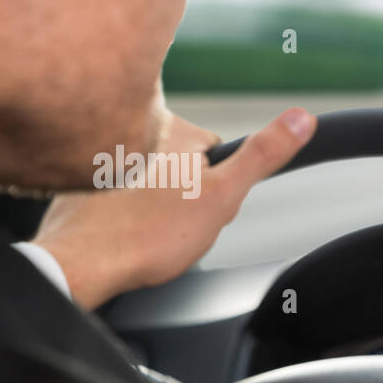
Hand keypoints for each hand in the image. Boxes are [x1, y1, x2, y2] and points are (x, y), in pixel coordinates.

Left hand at [31, 107, 316, 309]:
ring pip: (151, 182)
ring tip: (148, 231)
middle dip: (185, 195)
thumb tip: (302, 118)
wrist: (84, 264)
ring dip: (154, 204)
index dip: (217, 187)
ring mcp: (102, 156)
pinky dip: (123, 212)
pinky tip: (124, 232)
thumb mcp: (224, 196)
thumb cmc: (149, 235)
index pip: (214, 154)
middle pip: (182, 166)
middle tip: (175, 224)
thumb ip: (263, 155)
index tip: (201, 207)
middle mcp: (132, 133)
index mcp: (170, 129)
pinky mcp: (80, 182)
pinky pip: (119, 196)